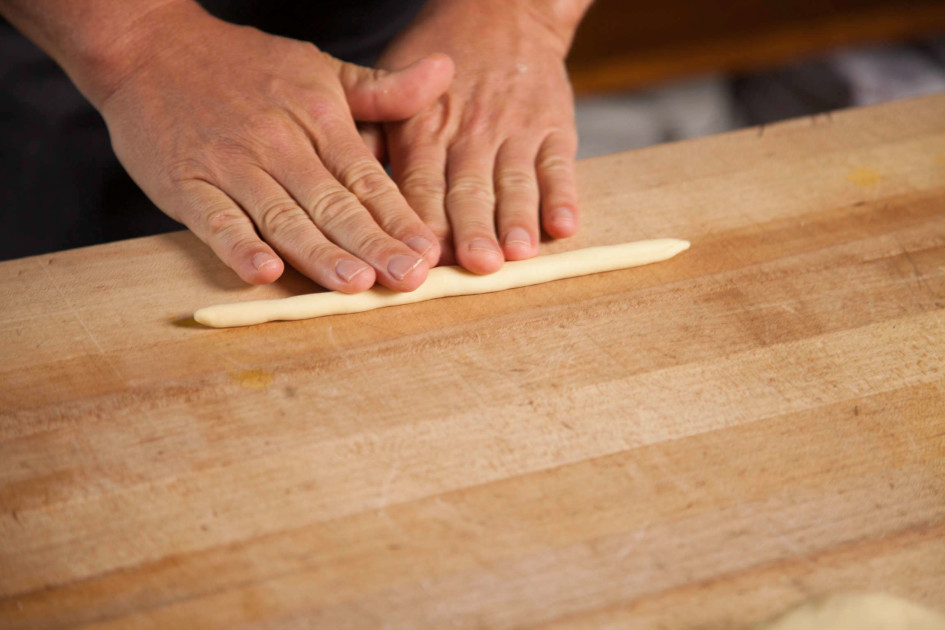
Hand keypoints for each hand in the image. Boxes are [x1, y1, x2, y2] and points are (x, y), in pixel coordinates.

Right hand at [97, 3, 453, 290]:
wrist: (150, 46)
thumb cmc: (245, 67)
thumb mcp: (320, 70)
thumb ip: (381, 88)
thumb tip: (445, 72)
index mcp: (319, 119)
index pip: (367, 178)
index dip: (400, 216)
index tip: (430, 249)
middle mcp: (280, 144)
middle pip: (334, 204)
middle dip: (374, 245)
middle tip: (409, 278)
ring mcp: (232, 165)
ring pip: (284, 217)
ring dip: (320, 253)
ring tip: (355, 284)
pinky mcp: (187, 184)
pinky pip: (216, 219)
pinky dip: (238, 246)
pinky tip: (264, 272)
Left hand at [376, 0, 581, 273]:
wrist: (503, 11)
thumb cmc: (439, 63)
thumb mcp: (394, 87)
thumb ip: (374, 138)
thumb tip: (347, 194)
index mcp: (424, 126)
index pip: (421, 181)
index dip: (424, 221)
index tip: (424, 258)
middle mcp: (469, 130)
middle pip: (469, 188)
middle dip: (472, 229)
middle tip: (476, 264)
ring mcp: (515, 128)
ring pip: (515, 180)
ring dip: (517, 219)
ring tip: (519, 253)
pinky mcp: (554, 125)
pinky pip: (559, 164)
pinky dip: (563, 196)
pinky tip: (563, 225)